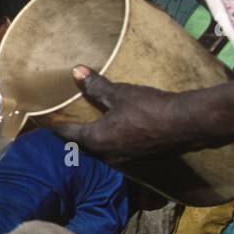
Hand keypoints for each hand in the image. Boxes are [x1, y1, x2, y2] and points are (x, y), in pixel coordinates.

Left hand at [48, 67, 191, 162]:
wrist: (190, 124)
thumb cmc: (151, 108)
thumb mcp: (120, 94)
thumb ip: (96, 86)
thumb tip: (76, 72)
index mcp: (97, 141)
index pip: (67, 135)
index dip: (54, 128)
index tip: (44, 124)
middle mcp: (108, 156)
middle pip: (82, 148)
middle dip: (72, 138)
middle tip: (64, 126)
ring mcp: (126, 161)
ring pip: (101, 154)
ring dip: (92, 143)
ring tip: (88, 130)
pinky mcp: (142, 161)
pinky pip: (118, 154)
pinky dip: (110, 145)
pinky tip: (116, 136)